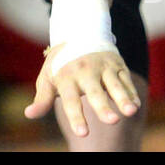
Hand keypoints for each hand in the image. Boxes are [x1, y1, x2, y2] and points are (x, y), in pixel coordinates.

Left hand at [24, 43, 140, 136]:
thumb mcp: (47, 77)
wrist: (78, 32)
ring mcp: (103, 67)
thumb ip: (42, 99)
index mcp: (66, 77)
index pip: (70, 100)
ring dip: (123, 98)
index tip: (83, 133)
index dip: (76, 117)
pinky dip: (131, 93)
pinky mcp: (117, 65)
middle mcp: (85, 72)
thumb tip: (28, 114)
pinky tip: (135, 106)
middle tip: (112, 122)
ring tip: (130, 112)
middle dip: (103, 107)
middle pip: (95, 92)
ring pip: (115, 84)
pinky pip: (126, 80)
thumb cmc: (61, 64)